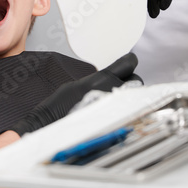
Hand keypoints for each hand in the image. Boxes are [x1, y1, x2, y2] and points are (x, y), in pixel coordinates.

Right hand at [10, 53, 138, 135]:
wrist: (51, 126)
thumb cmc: (59, 106)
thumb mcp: (78, 85)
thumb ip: (98, 80)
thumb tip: (109, 79)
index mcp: (102, 78)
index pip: (129, 62)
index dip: (129, 63)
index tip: (127, 65)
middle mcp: (113, 91)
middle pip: (137, 80)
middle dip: (130, 84)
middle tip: (118, 90)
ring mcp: (117, 108)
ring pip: (136, 98)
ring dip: (129, 99)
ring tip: (114, 105)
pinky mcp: (117, 122)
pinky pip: (130, 113)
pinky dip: (125, 113)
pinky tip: (113, 117)